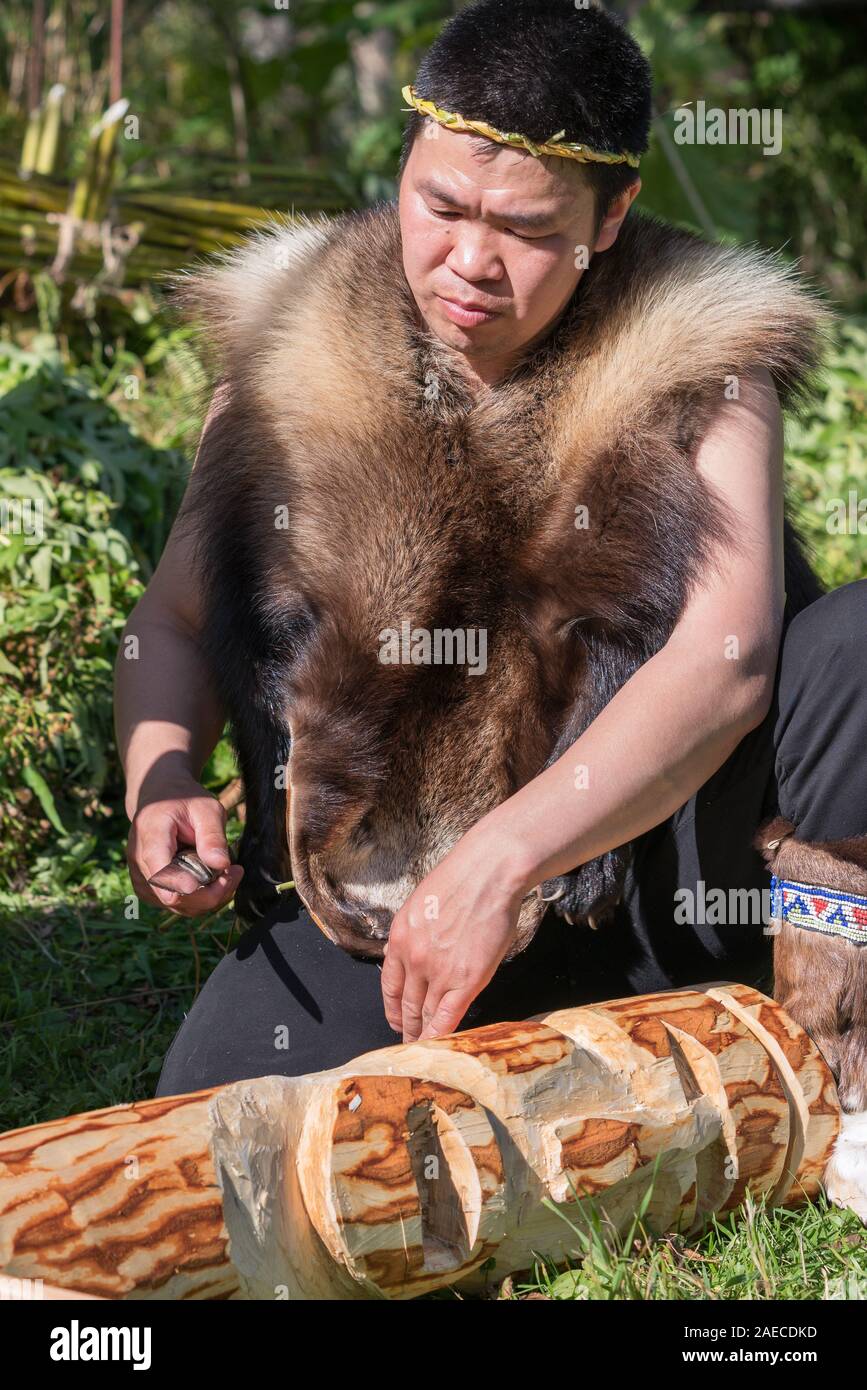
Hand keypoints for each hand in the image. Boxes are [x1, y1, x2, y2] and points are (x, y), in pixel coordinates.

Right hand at [127, 776, 242, 916]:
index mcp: (150, 833)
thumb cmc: (184, 801)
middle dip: (210, 892)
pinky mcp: (148, 889)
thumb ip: (212, 835)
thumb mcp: (206, 808)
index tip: (207, 884)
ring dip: (207, 897)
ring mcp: (141, 877)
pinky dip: (198, 899)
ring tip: (227, 874)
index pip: (158, 869)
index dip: (180, 885)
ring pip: (177, 905)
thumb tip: (220, 865)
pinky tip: (213, 881)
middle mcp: (139, 860)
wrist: (160, 800)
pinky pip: (176, 905)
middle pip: (172, 894)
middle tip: (235, 872)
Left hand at [380, 827, 529, 1043]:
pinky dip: (440, 1035)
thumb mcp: (420, 904)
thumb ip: (411, 932)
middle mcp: (413, 959)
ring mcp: (438, 972)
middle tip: (407, 1041)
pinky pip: (447, 1017)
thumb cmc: (461, 881)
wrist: (488, 873)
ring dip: (422, 1034)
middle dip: (407, 1026)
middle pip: (407, 1004)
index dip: (393, 1008)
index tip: (396, 1019)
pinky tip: (438, 1045)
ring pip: (426, 1013)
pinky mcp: (466, 980)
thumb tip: (402, 951)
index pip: (390, 985)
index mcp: (400, 938)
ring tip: (422, 1047)